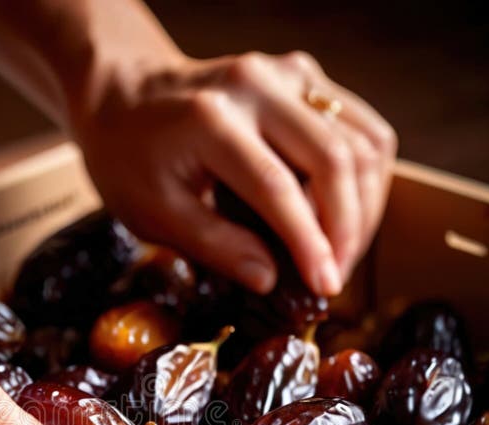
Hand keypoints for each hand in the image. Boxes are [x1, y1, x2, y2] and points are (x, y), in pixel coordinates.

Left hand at [71, 50, 396, 295]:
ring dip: (364, 205)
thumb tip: (270, 280)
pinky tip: (345, 215)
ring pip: (362, 141)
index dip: (309, 243)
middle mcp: (256, 86)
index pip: (277, 188)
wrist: (123, 96)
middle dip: (346, 229)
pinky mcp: (302, 77)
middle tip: (334, 279)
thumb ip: (214, 246)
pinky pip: (360, 127)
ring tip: (342, 254)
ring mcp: (285, 74)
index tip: (325, 287)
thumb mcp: (153, 214)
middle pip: (335, 159)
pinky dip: (364, 176)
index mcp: (211, 120)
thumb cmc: (129, 159)